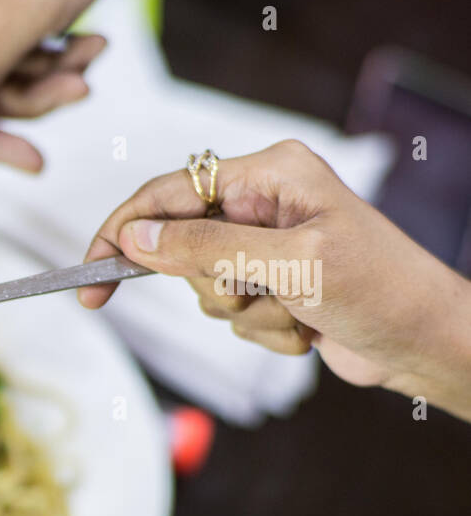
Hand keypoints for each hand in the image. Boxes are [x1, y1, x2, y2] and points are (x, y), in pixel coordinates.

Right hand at [80, 140, 470, 420]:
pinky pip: (234, 317)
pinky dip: (264, 333)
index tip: (90, 274)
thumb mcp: (286, 265)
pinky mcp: (274, 285)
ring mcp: (267, 247)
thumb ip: (204, 249)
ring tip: (298, 313)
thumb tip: (135, 239)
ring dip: (247, 316)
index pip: (167, 194)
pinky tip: (306, 328)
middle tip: (259, 294)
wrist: (425, 342)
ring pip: (206, 291)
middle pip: (182, 249)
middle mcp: (263, 204)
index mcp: (268, 174)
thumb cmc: (378, 288)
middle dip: (216, 288)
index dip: (123, 230)